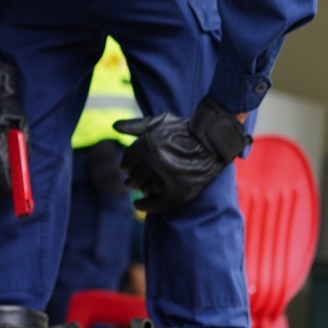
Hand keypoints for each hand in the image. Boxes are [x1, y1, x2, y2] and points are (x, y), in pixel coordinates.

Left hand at [114, 97, 249, 212]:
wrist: (213, 142)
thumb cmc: (184, 130)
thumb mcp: (159, 122)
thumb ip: (135, 125)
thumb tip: (114, 126)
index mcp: (145, 148)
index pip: (126, 164)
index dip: (129, 166)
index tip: (133, 167)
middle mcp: (152, 164)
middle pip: (133, 179)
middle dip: (134, 178)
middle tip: (135, 180)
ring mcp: (164, 179)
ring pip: (143, 190)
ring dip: (142, 189)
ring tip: (145, 186)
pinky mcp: (176, 193)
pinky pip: (153, 205)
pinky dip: (143, 205)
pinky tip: (138, 204)